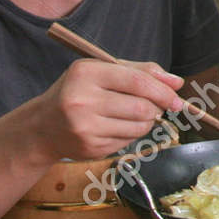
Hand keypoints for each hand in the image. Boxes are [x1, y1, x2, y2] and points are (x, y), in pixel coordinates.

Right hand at [28, 58, 184, 163]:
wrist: (42, 127)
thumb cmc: (77, 92)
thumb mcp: (102, 71)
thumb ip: (140, 71)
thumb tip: (176, 82)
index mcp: (86, 73)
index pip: (136, 81)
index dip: (162, 90)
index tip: (176, 97)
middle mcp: (82, 100)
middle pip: (142, 107)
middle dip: (155, 108)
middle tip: (153, 106)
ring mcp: (85, 127)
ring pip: (140, 127)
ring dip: (146, 122)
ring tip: (132, 115)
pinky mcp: (91, 148)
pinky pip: (129, 141)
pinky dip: (132, 134)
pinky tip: (116, 126)